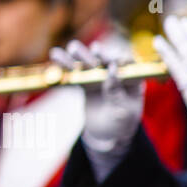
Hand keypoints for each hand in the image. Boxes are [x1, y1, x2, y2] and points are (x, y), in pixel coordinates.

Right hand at [51, 38, 142, 179]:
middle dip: (97, 54)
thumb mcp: (123, 111)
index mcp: (131, 79)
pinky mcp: (84, 82)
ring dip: (79, 54)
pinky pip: (74, 72)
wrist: (107, 136)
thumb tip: (112, 69)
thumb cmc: (121, 124)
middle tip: (92, 54)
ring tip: (72, 49)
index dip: (119, 58)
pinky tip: (55, 54)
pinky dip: (64, 64)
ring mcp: (98, 77)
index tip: (111, 60)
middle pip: (105, 58)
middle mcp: (115, 73)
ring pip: (87, 61)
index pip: (126, 63)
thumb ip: (116, 91)